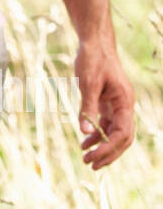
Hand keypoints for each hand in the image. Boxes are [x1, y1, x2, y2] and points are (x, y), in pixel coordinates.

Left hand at [75, 36, 135, 168]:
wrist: (94, 43)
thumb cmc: (92, 60)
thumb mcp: (88, 83)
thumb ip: (87, 108)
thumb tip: (86, 133)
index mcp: (124, 102)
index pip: (121, 134)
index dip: (108, 149)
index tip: (92, 158)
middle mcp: (125, 106)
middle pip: (122, 138)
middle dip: (108, 153)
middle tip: (90, 165)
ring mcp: (118, 105)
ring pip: (115, 133)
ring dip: (102, 147)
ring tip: (86, 158)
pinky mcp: (108, 103)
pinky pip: (107, 125)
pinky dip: (97, 135)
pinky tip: (85, 142)